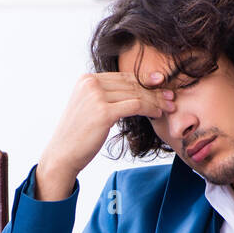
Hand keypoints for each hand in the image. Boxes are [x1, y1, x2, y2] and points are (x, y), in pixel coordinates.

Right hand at [36, 71, 176, 197]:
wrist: (62, 155)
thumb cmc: (78, 136)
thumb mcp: (89, 108)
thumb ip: (105, 96)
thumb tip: (131, 92)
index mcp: (86, 79)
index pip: (123, 77)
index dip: (144, 80)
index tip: (161, 85)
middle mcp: (90, 84)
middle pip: (131, 84)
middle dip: (154, 90)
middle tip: (171, 96)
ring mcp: (95, 96)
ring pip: (136, 94)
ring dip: (155, 100)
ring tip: (169, 106)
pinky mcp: (103, 112)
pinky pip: (135, 106)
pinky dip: (150, 108)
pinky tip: (158, 113)